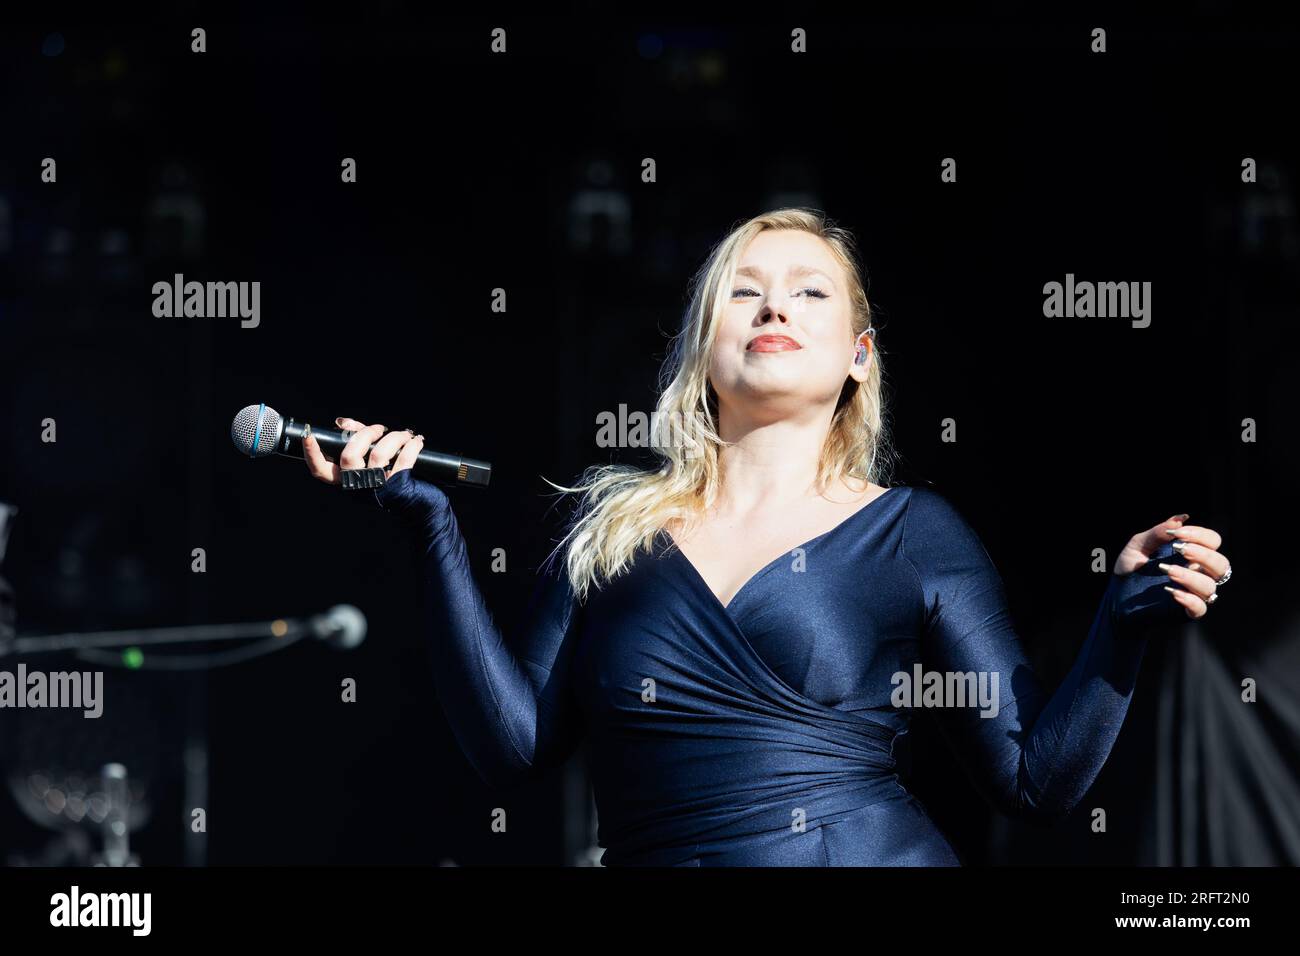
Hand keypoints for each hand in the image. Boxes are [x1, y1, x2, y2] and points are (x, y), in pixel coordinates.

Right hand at [302, 416, 425, 484]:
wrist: (419, 507)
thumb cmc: (392, 480)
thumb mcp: (370, 461)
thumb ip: (356, 440)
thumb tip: (342, 422)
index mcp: (346, 480)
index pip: (321, 471)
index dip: (312, 454)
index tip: (308, 436)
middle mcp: (357, 486)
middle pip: (349, 456)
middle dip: (365, 434)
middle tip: (380, 429)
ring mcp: (376, 488)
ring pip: (378, 454)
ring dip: (394, 437)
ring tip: (405, 435)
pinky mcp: (398, 488)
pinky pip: (404, 460)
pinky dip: (412, 446)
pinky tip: (416, 441)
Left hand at [1114, 514, 1229, 619]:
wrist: (1116, 592)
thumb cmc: (1131, 566)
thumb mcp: (1139, 545)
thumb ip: (1158, 533)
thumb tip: (1181, 518)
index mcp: (1192, 553)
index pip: (1212, 541)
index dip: (1200, 535)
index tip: (1176, 534)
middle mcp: (1199, 572)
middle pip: (1221, 563)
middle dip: (1203, 554)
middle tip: (1179, 549)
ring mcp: (1194, 592)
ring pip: (1210, 585)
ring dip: (1191, 577)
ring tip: (1168, 571)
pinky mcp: (1186, 610)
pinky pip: (1200, 607)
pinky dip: (1190, 599)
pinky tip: (1172, 592)